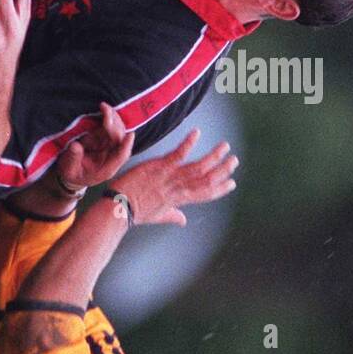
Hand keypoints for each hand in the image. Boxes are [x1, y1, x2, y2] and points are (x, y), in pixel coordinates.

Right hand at [54, 102, 134, 192]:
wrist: (72, 174)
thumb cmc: (72, 174)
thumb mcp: (69, 171)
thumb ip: (73, 159)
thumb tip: (75, 146)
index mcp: (107, 169)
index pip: (121, 156)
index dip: (126, 145)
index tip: (129, 135)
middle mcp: (111, 156)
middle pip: (121, 139)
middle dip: (115, 125)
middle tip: (106, 112)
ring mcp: (108, 146)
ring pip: (117, 130)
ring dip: (113, 118)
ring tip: (104, 107)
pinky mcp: (103, 138)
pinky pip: (109, 127)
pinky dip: (108, 118)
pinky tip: (104, 109)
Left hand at [113, 130, 238, 226]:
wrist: (118, 208)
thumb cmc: (134, 211)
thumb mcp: (156, 216)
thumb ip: (172, 216)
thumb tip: (183, 220)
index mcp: (178, 200)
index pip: (204, 194)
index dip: (219, 189)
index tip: (232, 183)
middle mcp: (178, 190)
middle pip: (206, 180)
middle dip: (222, 170)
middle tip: (234, 160)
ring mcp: (170, 178)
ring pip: (198, 167)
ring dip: (213, 156)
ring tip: (225, 146)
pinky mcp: (159, 168)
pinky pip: (177, 154)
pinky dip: (188, 143)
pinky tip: (197, 133)